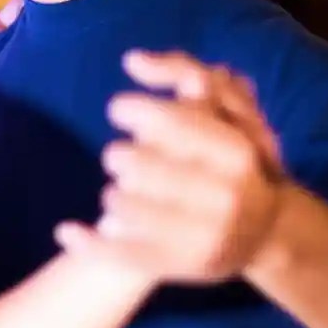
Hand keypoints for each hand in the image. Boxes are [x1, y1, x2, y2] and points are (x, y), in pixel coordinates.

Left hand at [57, 50, 285, 283]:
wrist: (262, 234)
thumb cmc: (231, 159)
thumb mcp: (227, 109)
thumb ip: (184, 74)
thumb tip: (132, 59)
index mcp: (238, 153)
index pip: (171, 122)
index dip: (137, 110)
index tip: (117, 109)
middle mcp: (227, 196)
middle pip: (137, 164)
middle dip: (121, 157)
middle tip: (120, 158)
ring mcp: (205, 237)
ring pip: (123, 205)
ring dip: (111, 196)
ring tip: (117, 193)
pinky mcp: (181, 267)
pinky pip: (121, 253)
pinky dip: (87, 242)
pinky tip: (66, 230)